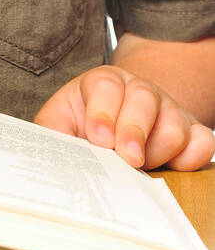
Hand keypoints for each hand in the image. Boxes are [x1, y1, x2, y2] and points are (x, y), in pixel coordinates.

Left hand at [33, 64, 214, 169]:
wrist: (117, 123)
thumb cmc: (83, 124)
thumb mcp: (59, 122)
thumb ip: (52, 132)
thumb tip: (50, 154)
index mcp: (103, 82)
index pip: (106, 87)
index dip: (102, 113)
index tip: (98, 140)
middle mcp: (139, 89)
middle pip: (145, 100)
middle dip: (134, 132)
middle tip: (127, 159)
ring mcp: (168, 108)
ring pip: (174, 125)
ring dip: (157, 152)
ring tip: (139, 168)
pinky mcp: (191, 130)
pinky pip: (202, 142)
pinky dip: (190, 158)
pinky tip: (170, 167)